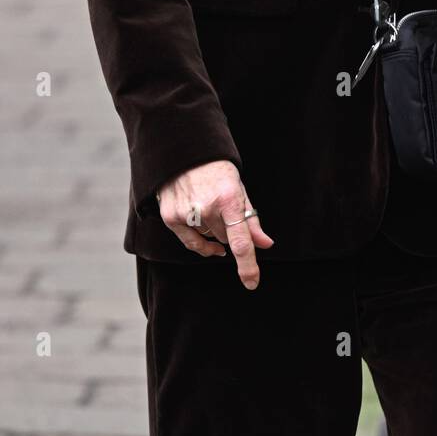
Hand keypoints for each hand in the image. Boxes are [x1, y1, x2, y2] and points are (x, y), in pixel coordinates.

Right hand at [155, 160, 273, 290]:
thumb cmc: (217, 172)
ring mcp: (187, 214)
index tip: (252, 282)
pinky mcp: (171, 218)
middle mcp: (207, 208)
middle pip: (227, 239)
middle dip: (229, 229)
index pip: (241, 241)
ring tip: (209, 205)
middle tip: (223, 207)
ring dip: (213, 230)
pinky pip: (191, 243)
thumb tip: (265, 244)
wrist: (185, 154)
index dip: (248, 265)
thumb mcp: (239, 190)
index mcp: (229, 199)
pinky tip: (206, 235)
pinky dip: (201, 243)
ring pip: (210, 239)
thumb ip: (251, 220)